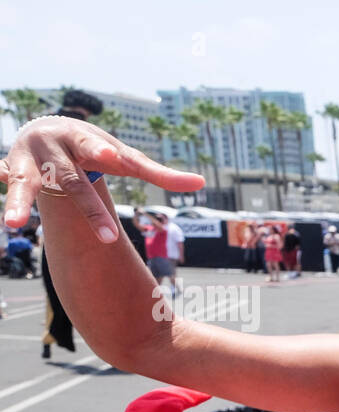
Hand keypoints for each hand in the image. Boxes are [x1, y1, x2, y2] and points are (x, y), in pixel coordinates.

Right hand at [1, 116, 203, 240]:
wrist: (48, 129)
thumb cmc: (96, 149)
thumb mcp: (125, 158)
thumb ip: (160, 174)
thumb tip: (201, 183)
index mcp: (83, 141)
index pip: (95, 147)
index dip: (101, 151)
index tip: (113, 157)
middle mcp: (54, 150)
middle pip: (72, 181)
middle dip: (88, 207)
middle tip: (109, 237)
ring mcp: (30, 163)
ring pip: (26, 185)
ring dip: (19, 202)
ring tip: (12, 225)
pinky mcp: (14, 174)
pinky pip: (9, 187)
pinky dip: (7, 199)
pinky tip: (7, 221)